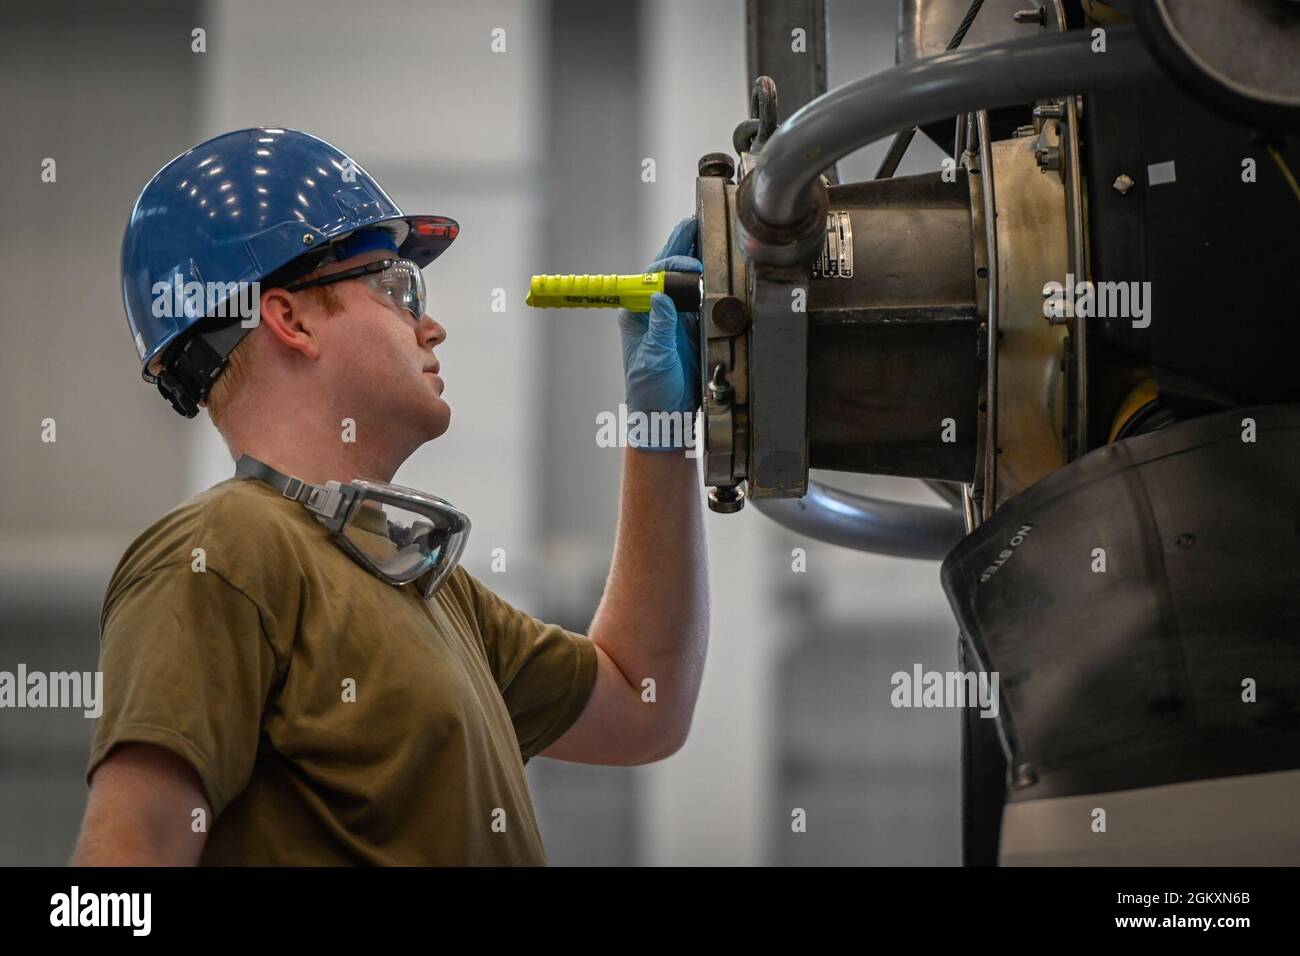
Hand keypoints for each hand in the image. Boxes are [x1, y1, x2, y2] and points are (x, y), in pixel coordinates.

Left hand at [617, 218, 702, 447]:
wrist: (668, 418)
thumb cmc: (650, 392)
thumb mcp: (653, 360)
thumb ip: (658, 328)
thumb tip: (661, 297)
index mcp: (636, 313)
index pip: (651, 276)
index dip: (671, 264)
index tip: (691, 265)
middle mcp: (654, 311)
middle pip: (667, 270)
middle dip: (682, 246)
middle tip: (697, 223)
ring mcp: (674, 318)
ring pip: (686, 281)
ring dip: (698, 259)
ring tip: (711, 236)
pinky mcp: (692, 327)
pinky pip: (702, 299)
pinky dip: (712, 282)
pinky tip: (722, 267)